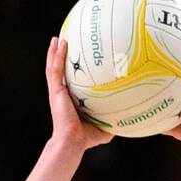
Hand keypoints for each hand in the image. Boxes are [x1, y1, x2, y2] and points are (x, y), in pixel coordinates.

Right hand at [46, 37, 114, 152]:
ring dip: (54, 52)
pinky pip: (56, 69)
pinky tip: (61, 43)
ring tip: (58, 38)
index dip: (71, 71)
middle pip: (59, 71)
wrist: (72, 141)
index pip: (70, 82)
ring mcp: (57, 92)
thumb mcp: (103, 129)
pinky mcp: (55, 91)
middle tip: (63, 42)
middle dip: (60, 57)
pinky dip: (57, 55)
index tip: (76, 60)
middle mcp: (62, 94)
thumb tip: (127, 122)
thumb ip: (112, 123)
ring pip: (53, 67)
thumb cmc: (85, 138)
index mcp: (70, 100)